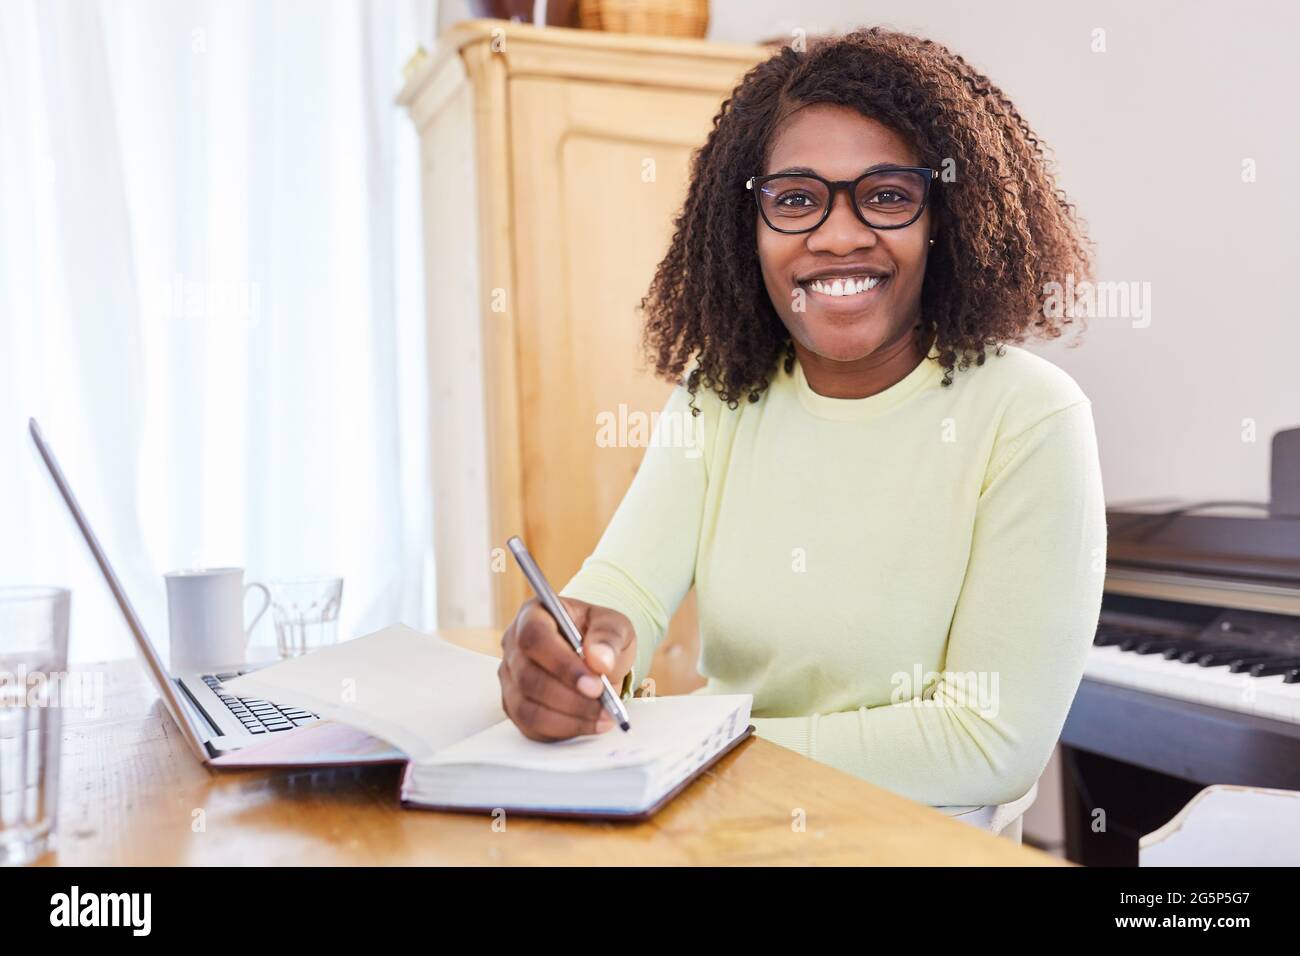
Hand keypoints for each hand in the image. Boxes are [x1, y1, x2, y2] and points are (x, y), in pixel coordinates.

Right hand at [498, 597, 635, 741]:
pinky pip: (530, 726)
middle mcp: (513, 645)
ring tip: (603, 717)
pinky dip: (563, 730)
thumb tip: (600, 660)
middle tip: (605, 706)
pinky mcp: (515, 706)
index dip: (562, 664)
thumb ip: (608, 637)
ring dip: (568, 719)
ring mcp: (510, 678)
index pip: (534, 638)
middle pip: (528, 677)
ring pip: (526, 708)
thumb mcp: (614, 625)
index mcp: (533, 615)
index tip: (595, 685)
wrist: (595, 655)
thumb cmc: (599, 635)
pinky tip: (590, 724)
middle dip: (570, 698)